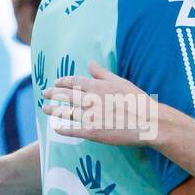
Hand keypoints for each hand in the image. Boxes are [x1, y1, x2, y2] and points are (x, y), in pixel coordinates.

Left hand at [40, 61, 156, 146]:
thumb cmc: (138, 101)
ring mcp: (91, 116)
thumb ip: (103, 73)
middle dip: (53, 94)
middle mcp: (92, 100)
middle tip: (45, 94)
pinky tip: (56, 128)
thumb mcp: (121, 82)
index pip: (74, 81)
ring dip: (54, 110)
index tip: (56, 82)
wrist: (150, 122)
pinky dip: (62, 128)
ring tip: (45, 109)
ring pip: (66, 111)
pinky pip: (73, 129)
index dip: (62, 82)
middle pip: (66, 95)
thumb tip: (91, 62)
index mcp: (98, 86)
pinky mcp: (93, 132)